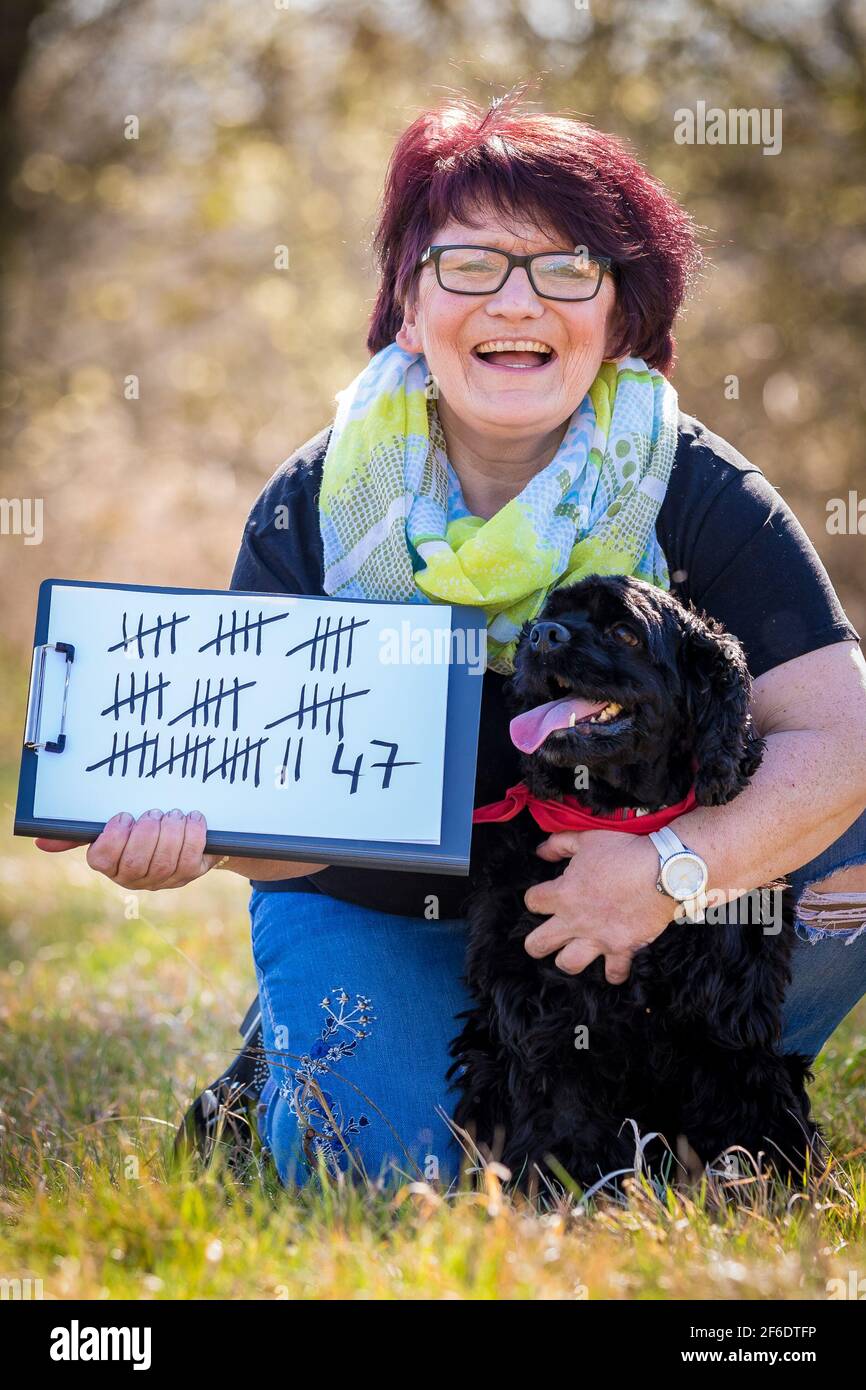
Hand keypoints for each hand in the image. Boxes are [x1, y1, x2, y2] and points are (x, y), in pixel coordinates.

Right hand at [35, 809, 218, 889]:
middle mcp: (134, 877)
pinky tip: (193, 819)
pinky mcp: (189, 874)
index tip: (124, 816)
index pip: (102, 861)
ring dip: (171, 834)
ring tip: (174, 814)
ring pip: (165, 864)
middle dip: (146, 836)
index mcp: (110, 863)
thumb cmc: (140, 826)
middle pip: (135, 865)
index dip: (114, 839)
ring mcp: (163, 879)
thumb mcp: (112, 826)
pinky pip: (190, 860)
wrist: (182, 831)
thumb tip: (41, 842)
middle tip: (154, 813)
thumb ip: (81, 832)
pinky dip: (193, 837)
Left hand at [523, 828, 674, 983]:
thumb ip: (559, 843)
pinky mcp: (622, 948)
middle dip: (536, 943)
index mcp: (563, 893)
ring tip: (573, 953)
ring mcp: (598, 938)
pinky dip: (613, 972)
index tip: (544, 897)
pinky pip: (614, 973)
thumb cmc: (624, 851)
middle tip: (543, 938)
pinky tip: (612, 966)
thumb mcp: (587, 838)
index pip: (532, 902)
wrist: (663, 870)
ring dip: (568, 960)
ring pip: (568, 964)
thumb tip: (541, 851)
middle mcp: (575, 920)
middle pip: (538, 944)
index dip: (535, 899)